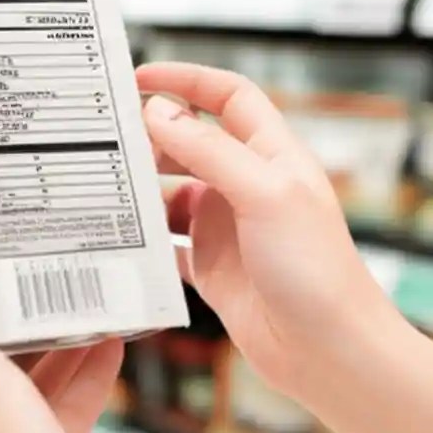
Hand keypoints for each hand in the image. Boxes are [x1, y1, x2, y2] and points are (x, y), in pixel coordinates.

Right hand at [138, 62, 400, 397]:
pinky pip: (166, 247)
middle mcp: (248, 187)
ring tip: (101, 189)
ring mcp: (228, 229)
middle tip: (105, 139)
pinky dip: (141, 241)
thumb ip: (209, 151)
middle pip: (191, 143)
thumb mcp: (263, 194)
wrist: (331, 353)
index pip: (228, 96)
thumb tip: (158, 111)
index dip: (187, 80)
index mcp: (272, 156)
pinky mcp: (213, 270)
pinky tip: (115, 239)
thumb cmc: (317, 271)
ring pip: (172, 195)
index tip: (140, 79)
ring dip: (141, 191)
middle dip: (151, 137)